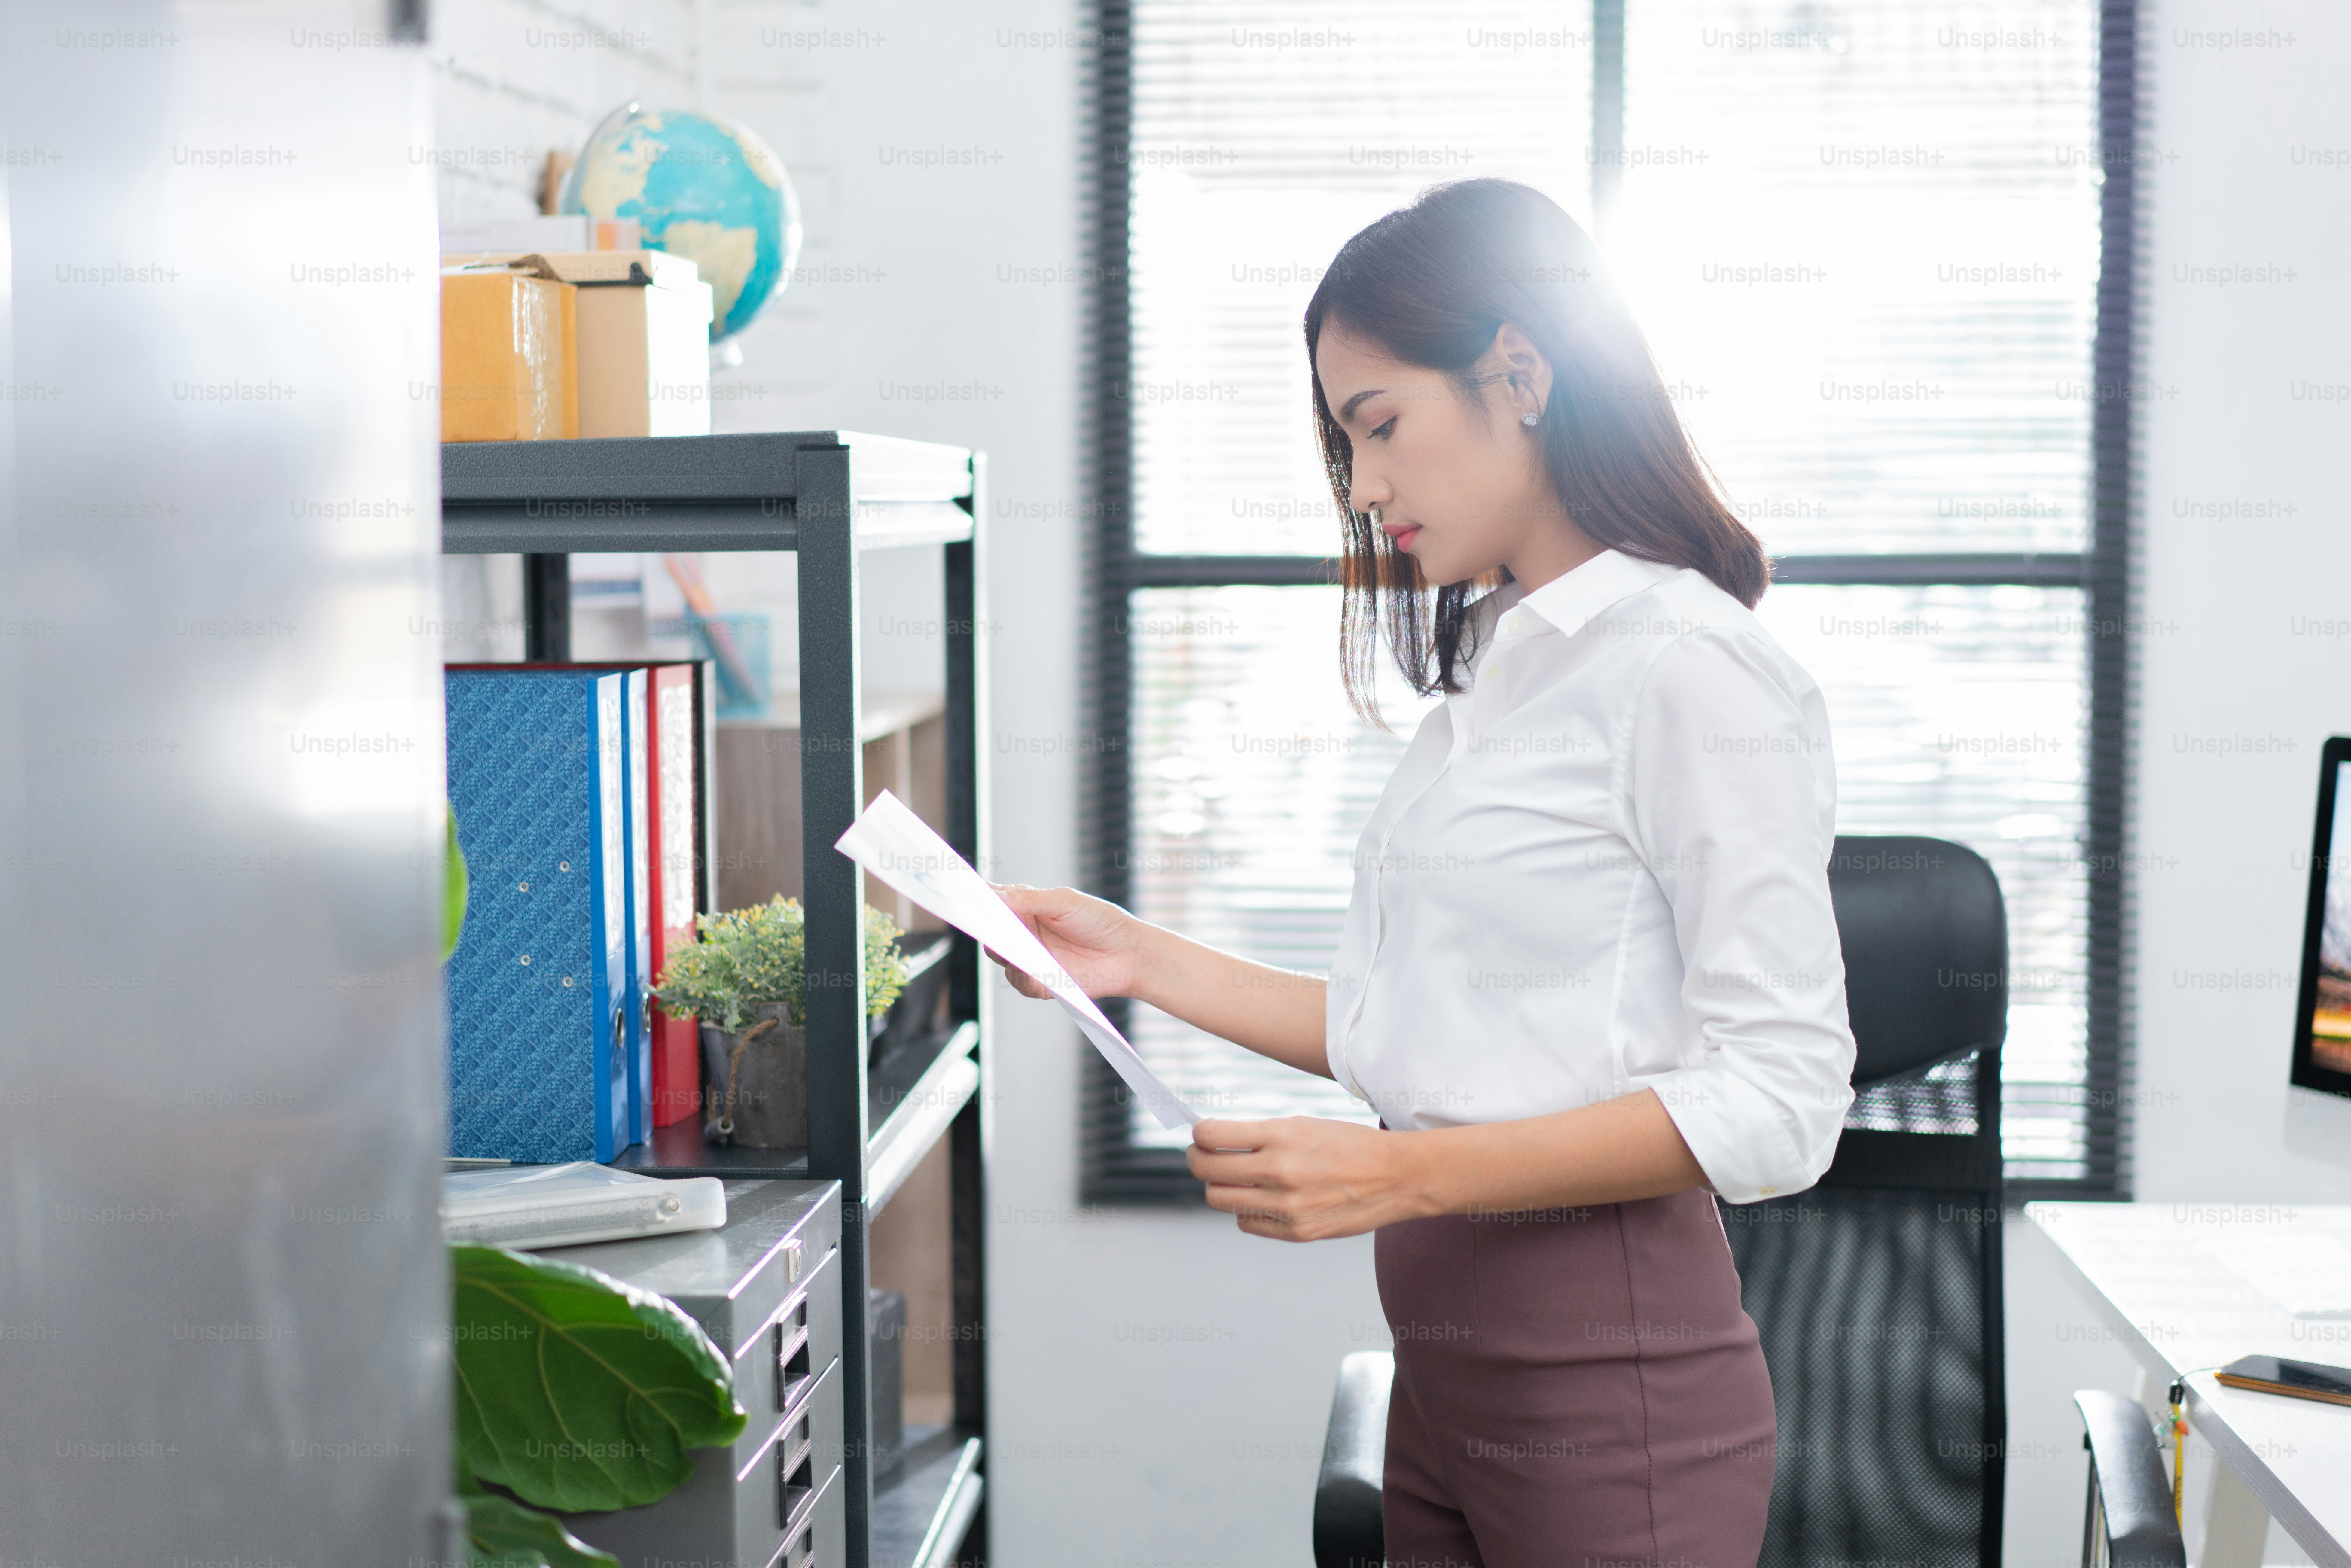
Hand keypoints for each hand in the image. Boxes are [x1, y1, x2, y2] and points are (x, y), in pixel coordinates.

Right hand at [988, 883, 1148, 1001]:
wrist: (1129, 953)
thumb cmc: (1099, 920)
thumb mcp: (1064, 901)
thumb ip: (1028, 899)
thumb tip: (994, 894)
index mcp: (1026, 908)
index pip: (994, 902)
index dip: (976, 899)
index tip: (962, 895)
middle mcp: (1024, 933)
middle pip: (990, 931)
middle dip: (984, 926)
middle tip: (981, 920)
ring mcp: (1030, 958)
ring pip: (1000, 957)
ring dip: (1002, 950)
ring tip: (1009, 944)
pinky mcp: (1040, 982)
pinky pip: (1019, 981)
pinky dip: (1020, 975)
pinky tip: (1028, 967)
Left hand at [1185, 1116, 1431, 1241]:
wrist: (1395, 1177)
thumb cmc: (1347, 1144)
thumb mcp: (1302, 1124)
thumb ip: (1258, 1134)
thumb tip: (1212, 1140)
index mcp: (1281, 1136)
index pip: (1211, 1136)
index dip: (1198, 1135)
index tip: (1201, 1135)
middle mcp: (1280, 1172)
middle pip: (1207, 1172)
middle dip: (1197, 1160)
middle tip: (1202, 1155)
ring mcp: (1286, 1207)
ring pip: (1220, 1200)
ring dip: (1220, 1186)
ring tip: (1234, 1177)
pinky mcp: (1296, 1232)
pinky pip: (1246, 1223)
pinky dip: (1247, 1210)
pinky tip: (1264, 1198)